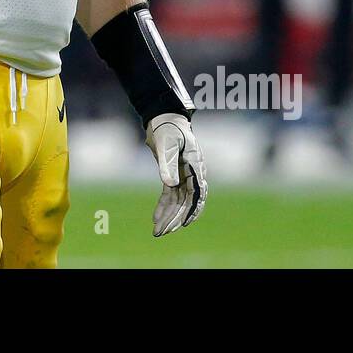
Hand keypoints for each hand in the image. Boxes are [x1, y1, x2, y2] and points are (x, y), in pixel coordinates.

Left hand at [146, 113, 206, 234]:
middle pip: (186, 202)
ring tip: (157, 231)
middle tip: (162, 232)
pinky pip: (169, 196)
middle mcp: (193, 174)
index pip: (197, 193)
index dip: (192, 210)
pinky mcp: (173, 177)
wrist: (163, 119)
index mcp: (196, 166)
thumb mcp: (166, 144)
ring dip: (168, 217)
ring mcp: (184, 176)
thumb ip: (168, 163)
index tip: (184, 224)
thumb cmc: (168, 128)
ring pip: (178, 202)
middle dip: (175, 218)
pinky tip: (155, 218)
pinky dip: (163, 207)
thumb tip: (170, 184)